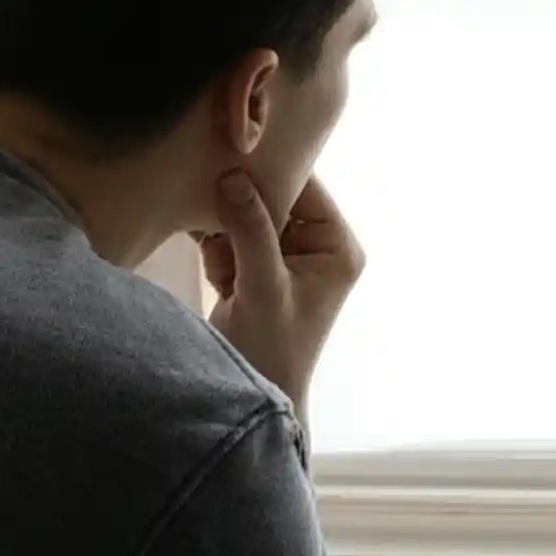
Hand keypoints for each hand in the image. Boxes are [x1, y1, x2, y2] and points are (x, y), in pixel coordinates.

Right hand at [199, 171, 364, 422]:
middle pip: (274, 198)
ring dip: (226, 239)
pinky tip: (222, 283)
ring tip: (228, 275)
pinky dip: (218, 255)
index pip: (307, 187)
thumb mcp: (263, 288)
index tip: (232, 157)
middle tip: (221, 229)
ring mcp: (285, 256)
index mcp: (337, 247)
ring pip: (245, 216)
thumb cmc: (272, 351)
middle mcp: (317, 246)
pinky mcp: (257, 268)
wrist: (248, 398)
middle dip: (241, 211)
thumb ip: (251, 230)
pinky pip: (230, 238)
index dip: (271, 171)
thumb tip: (233, 176)